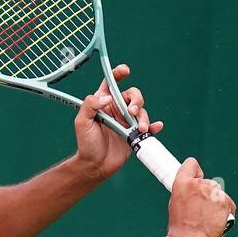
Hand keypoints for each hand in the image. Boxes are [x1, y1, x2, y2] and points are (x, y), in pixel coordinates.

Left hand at [73, 63, 162, 183]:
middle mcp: (117, 110)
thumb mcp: (82, 122)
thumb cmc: (86, 144)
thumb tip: (106, 96)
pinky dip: (154, 126)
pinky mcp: (134, 134)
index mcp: (103, 103)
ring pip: (141, 111)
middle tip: (131, 112)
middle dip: (136, 100)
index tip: (125, 71)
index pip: (111, 83)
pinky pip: (149, 127)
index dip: (118, 74)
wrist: (95, 166)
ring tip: (139, 128)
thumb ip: (90, 105)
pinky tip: (155, 127)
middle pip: (133, 95)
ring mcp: (127, 122)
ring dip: (143, 117)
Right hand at [166, 159, 235, 236]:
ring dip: (215, 203)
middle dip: (206, 193)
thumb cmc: (180, 226)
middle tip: (199, 210)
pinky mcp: (225, 201)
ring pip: (218, 194)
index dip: (195, 172)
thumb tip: (194, 186)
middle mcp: (199, 183)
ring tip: (206, 218)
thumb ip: (185, 190)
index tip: (197, 178)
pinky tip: (216, 220)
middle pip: (207, 182)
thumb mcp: (175, 203)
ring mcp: (214, 192)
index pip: (191, 164)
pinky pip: (228, 203)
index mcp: (182, 183)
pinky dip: (225, 211)